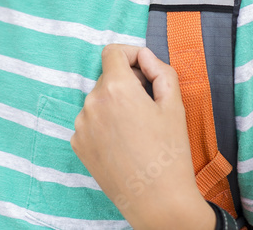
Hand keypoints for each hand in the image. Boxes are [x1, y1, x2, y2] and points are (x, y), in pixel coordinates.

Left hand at [71, 44, 215, 229]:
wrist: (157, 201)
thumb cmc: (170, 154)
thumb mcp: (175, 105)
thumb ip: (160, 70)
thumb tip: (144, 56)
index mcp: (116, 88)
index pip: (113, 52)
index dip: (131, 55)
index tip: (144, 69)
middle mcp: (92, 102)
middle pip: (108, 77)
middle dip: (127, 83)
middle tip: (149, 106)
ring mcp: (81, 124)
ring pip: (98, 100)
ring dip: (115, 104)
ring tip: (137, 129)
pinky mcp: (77, 143)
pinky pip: (91, 121)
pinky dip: (105, 124)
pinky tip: (124, 143)